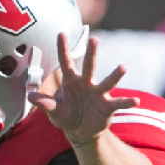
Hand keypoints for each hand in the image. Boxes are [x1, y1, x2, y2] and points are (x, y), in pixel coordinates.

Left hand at [28, 33, 139, 147]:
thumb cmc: (65, 115)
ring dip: (115, 75)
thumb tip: (30, 96)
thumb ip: (44, 103)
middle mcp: (86, 83)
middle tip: (94, 39)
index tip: (61, 34)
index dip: (63, 49)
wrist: (79, 130)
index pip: (66, 63)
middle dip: (91, 53)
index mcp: (71, 82)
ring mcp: (99, 94)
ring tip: (122, 67)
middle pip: (89, 66)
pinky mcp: (108, 106)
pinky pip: (119, 103)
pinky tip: (135, 101)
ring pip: (107, 82)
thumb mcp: (53, 110)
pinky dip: (127, 102)